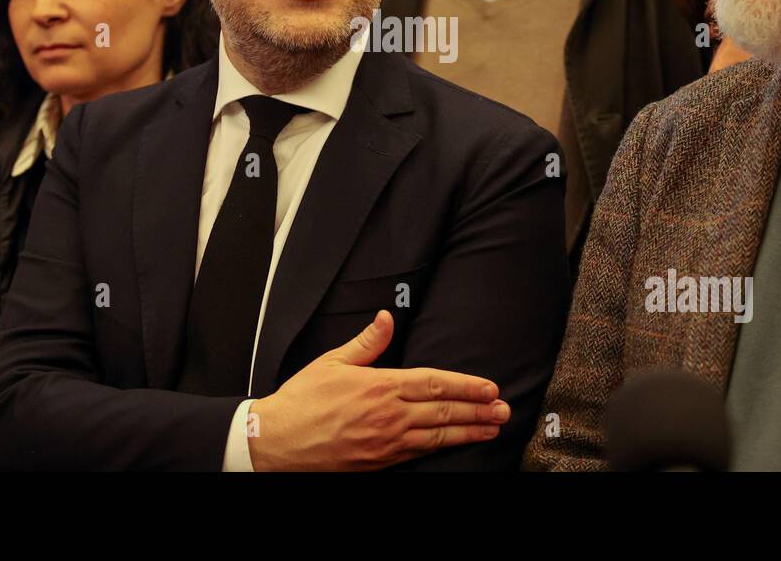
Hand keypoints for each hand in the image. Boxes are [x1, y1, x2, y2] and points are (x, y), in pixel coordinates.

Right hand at [247, 309, 508, 470]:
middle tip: (504, 409)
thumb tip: (386, 317)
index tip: (489, 387)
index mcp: (380, 387)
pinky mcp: (379, 462)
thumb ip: (366, 341)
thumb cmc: (301, 402)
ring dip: (469, 431)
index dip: (465, 386)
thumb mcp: (332, 361)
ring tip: (493, 428)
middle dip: (477, 410)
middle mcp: (389, 416)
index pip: (434, 383)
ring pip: (438, 436)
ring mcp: (386, 443)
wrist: (277, 442)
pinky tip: (457, 445)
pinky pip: (419, 454)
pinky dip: (443, 448)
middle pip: (444, 412)